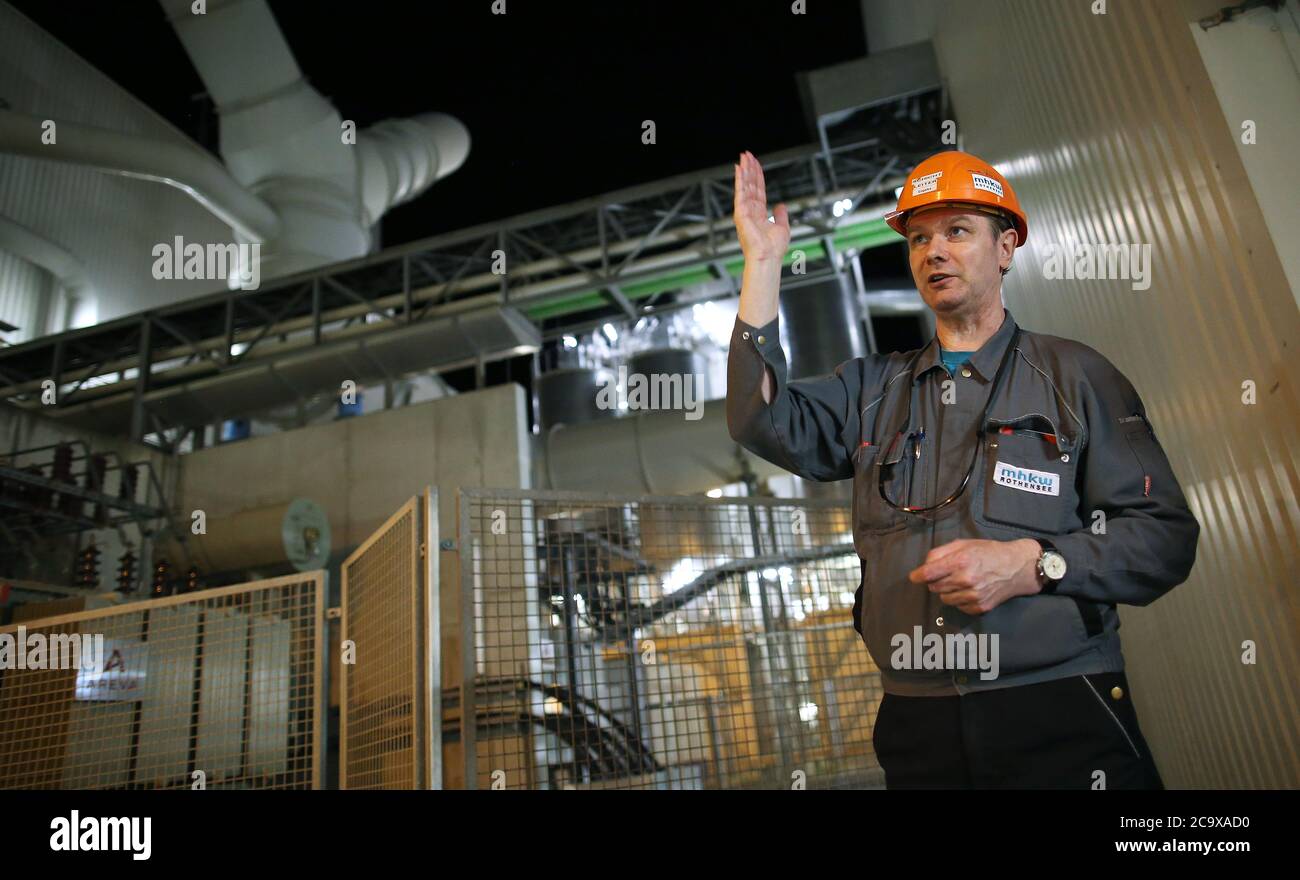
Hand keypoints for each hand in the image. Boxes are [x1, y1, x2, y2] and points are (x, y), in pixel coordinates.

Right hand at [733, 151, 789, 261]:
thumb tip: (781, 205)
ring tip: (744, 156)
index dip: (758, 176)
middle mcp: (750, 211)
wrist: (768, 258)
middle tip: (747, 154)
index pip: (758, 190)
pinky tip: (739, 168)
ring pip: (744, 186)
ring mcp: (744, 211)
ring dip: (744, 170)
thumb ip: (781, 215)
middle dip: (749, 169)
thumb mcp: (782, 228)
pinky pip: (740, 192)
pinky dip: (739, 180)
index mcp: (759, 214)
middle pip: (750, 185)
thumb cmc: (774, 249)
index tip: (756, 164)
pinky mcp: (740, 212)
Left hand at [908, 538, 1041, 614]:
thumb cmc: (989, 552)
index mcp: (961, 561)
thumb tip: (924, 566)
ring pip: (944, 599)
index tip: (914, 577)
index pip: (929, 573)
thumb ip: (940, 553)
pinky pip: (958, 607)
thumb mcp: (964, 544)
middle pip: (934, 587)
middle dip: (935, 581)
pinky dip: (959, 600)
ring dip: (947, 591)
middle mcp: (966, 580)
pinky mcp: (980, 607)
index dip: (918, 576)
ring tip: (959, 582)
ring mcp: (974, 595)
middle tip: (946, 574)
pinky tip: (969, 590)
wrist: (1017, 567)